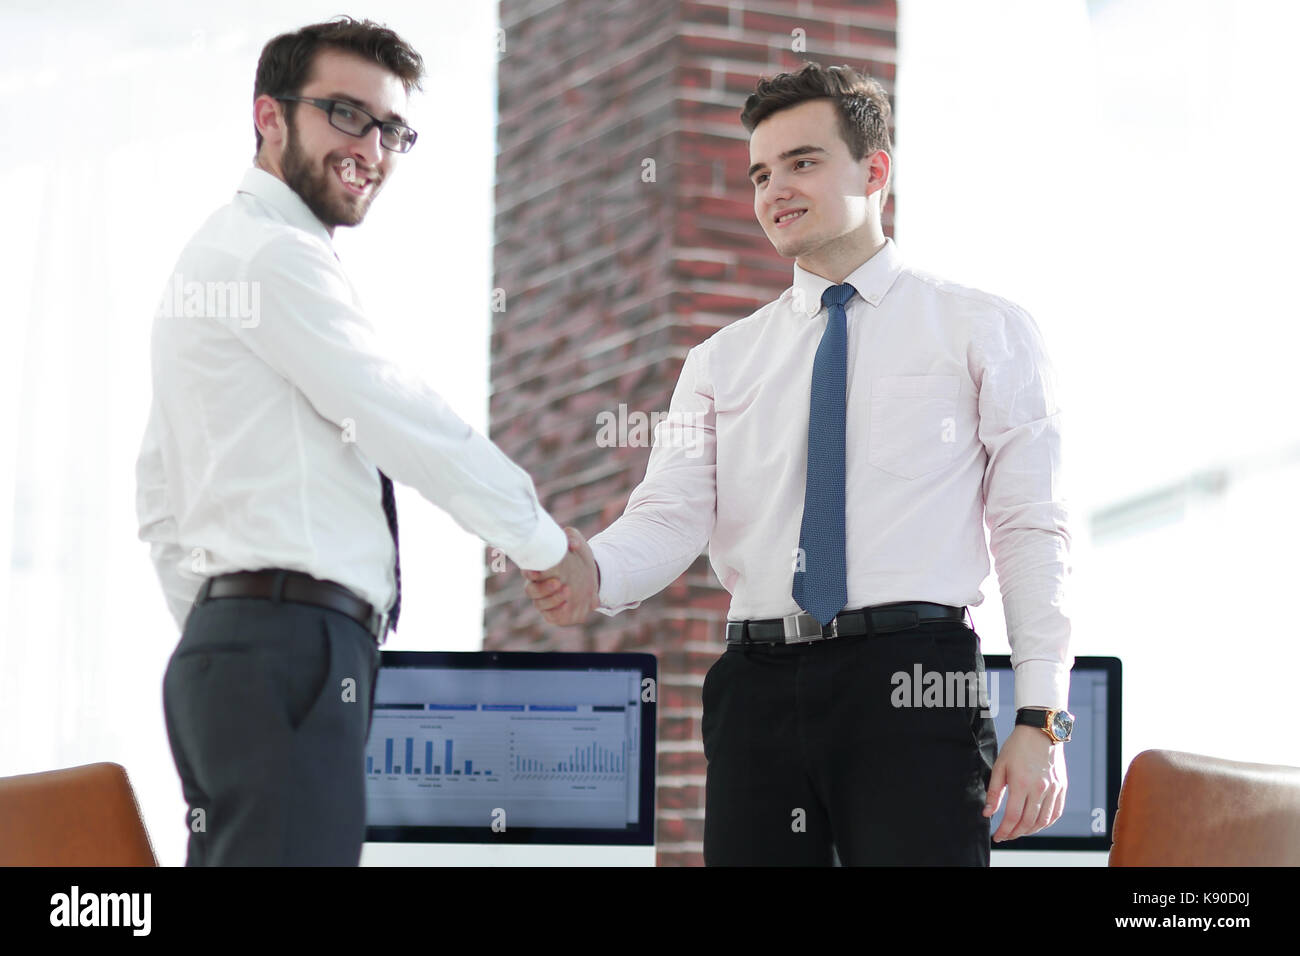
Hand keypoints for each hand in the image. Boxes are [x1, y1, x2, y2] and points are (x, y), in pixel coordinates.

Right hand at [521, 527, 598, 625]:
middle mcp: (538, 586)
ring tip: (568, 590)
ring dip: (553, 599)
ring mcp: (546, 602)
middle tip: (558, 582)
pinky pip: (552, 616)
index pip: (527, 572)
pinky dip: (558, 612)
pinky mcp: (556, 614)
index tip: (537, 572)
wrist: (595, 578)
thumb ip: (572, 537)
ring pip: (540, 604)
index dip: (529, 573)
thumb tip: (572, 544)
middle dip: (542, 588)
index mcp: (539, 569)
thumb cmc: (579, 558)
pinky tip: (568, 604)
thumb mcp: (578, 543)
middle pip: (530, 591)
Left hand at [984, 723, 1067, 841]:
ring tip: (1019, 831)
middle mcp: (1039, 789)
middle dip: (1015, 833)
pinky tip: (1037, 824)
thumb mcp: (1000, 767)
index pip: (1012, 817)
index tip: (997, 836)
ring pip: (1043, 821)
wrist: (1040, 731)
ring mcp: (1053, 789)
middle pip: (1028, 822)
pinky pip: (1056, 813)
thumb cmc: (1017, 747)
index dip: (1004, 830)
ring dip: (1030, 831)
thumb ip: (993, 792)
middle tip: (1006, 835)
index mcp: (1021, 783)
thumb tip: (987, 813)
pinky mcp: (1061, 788)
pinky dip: (1046, 823)